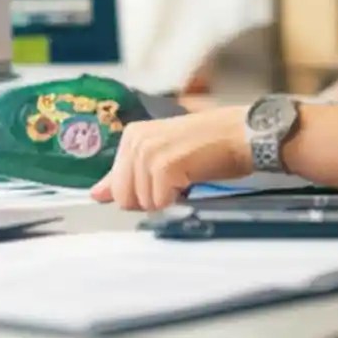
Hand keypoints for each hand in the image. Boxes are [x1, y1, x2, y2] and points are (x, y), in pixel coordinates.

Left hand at [90, 105, 252, 210]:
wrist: (240, 135)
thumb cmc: (209, 145)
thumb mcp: (161, 156)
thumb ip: (126, 174)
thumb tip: (97, 194)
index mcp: (132, 136)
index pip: (115, 185)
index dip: (140, 193)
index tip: (162, 182)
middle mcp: (136, 141)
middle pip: (124, 198)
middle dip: (150, 199)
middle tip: (175, 181)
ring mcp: (149, 152)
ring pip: (143, 203)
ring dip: (167, 199)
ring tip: (186, 177)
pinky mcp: (164, 165)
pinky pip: (160, 202)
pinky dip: (178, 200)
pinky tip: (192, 179)